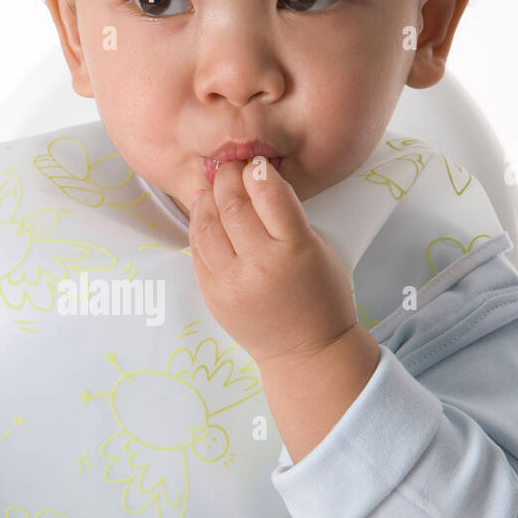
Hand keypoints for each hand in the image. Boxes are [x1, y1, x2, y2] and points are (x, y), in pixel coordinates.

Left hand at [187, 156, 358, 366]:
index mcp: (295, 248)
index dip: (258, 172)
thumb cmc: (321, 297)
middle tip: (230, 168)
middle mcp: (260, 264)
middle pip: (232, 205)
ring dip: (208, 198)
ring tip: (214, 186)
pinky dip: (198, 225)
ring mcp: (231, 282)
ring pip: (207, 225)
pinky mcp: (212, 295)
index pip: (269, 193)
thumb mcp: (319, 247)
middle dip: (228, 178)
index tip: (256, 165)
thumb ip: (287, 216)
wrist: (307, 352)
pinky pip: (197, 250)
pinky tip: (204, 211)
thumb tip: (253, 182)